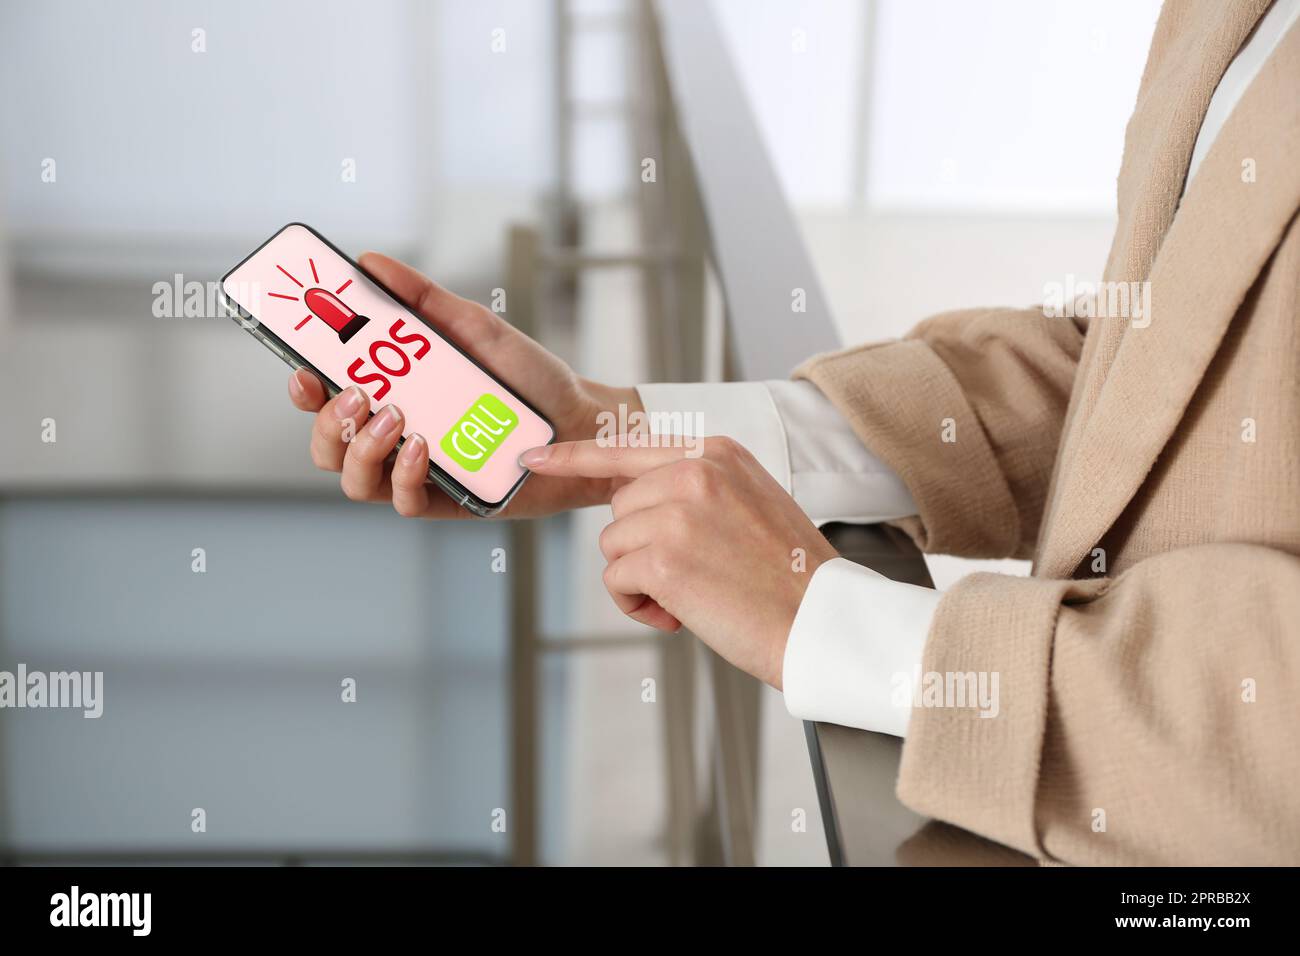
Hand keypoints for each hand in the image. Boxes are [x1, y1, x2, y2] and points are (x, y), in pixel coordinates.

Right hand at [287, 252, 639, 517]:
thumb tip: (370, 261)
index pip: (327, 398)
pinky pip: (402, 502)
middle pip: (328, 443)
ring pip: (353, 479)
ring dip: (360, 449)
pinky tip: (424, 447)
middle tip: (355, 393)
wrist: (583, 420)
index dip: (303, 389)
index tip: (302, 367)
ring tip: (394, 417)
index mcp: (394, 395)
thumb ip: (422, 298)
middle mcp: (398, 436)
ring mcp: (418, 473)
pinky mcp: (446, 502)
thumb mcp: (475, 328)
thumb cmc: (529, 377)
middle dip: (326, 420)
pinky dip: (404, 475)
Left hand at [522, 435, 838, 688]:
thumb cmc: (788, 575)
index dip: (576, 456)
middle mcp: (695, 472)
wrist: (821, 621)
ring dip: (641, 578)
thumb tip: (632, 495)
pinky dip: (638, 605)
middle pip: (618, 506)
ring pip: (613, 544)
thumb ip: (697, 485)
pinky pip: (616, 580)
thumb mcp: (750, 501)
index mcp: (716, 452)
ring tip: (693, 594)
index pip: (628, 447)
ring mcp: (677, 512)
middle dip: (640, 546)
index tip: (536, 459)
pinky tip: (680, 613)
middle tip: (692, 574)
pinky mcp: (663, 558)